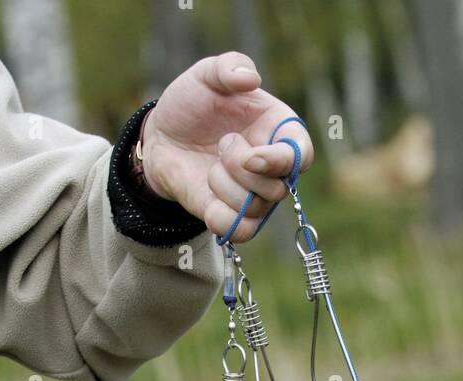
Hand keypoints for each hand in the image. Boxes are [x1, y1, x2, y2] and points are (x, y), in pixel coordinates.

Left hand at [142, 52, 313, 242]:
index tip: (254, 156)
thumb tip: (251, 79)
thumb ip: (228, 67)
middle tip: (222, 144)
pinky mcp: (232, 216)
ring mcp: (254, 196)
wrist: (162, 135)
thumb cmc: (192, 103)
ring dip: (225, 187)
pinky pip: (240, 231)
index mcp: (277, 129)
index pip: (301, 155)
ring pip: (256, 210)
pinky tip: (207, 193)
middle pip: (278, 188)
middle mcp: (272, 167)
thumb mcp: (206, 75)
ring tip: (211, 166)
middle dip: (243, 168)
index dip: (283, 161)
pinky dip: (220, 216)